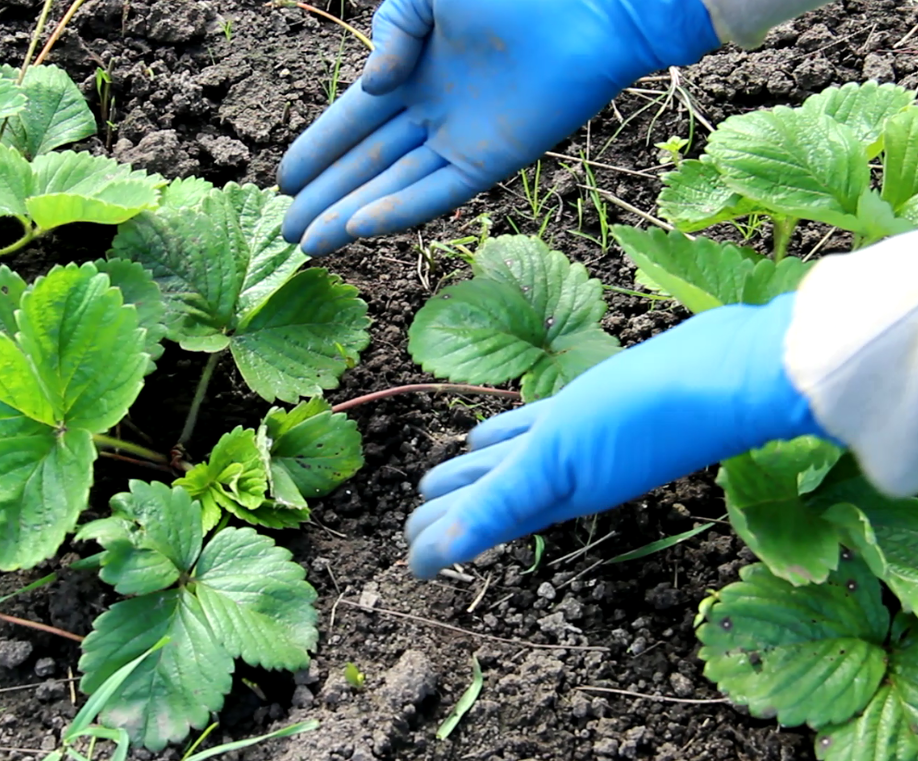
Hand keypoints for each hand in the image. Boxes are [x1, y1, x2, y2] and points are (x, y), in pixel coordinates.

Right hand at [277, 0, 720, 255]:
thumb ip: (390, 31)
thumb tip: (372, 89)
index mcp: (416, 69)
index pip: (354, 121)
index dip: (318, 150)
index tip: (284, 180)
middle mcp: (433, 111)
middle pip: (366, 165)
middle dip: (325, 197)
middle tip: (286, 232)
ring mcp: (461, 139)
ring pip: (393, 187)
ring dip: (350, 217)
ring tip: (308, 244)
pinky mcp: (492, 160)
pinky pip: (436, 192)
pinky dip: (397, 211)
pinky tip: (359, 227)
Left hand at [405, 294, 829, 578]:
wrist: (730, 373)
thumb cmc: (640, 418)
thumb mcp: (553, 462)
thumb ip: (494, 505)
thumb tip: (429, 557)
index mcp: (549, 495)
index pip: (478, 523)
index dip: (441, 539)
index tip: (407, 560)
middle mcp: (561, 475)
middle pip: (490, 495)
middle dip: (450, 510)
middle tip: (410, 520)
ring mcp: (579, 443)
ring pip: (510, 463)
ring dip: (474, 474)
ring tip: (441, 478)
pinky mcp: (595, 408)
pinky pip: (537, 428)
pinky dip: (508, 433)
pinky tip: (491, 431)